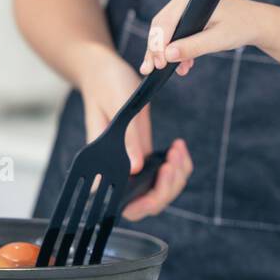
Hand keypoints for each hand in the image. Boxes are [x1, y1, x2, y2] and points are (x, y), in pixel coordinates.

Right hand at [76, 47, 192, 219]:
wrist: (105, 74)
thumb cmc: (107, 86)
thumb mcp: (119, 105)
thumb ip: (127, 138)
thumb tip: (135, 169)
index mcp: (102, 165)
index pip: (124, 204)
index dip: (149, 200)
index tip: (164, 172)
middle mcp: (117, 172)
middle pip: (149, 203)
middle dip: (169, 186)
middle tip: (175, 157)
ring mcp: (131, 167)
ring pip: (160, 191)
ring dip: (177, 175)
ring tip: (178, 148)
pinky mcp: (142, 157)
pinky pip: (165, 174)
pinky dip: (178, 164)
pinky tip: (178, 146)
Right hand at [139, 0, 269, 77]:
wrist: (257, 24)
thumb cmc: (241, 27)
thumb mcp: (218, 40)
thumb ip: (193, 47)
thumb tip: (167, 55)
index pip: (165, 22)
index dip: (158, 44)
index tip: (158, 64)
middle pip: (161, 26)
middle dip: (156, 50)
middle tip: (153, 70)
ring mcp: (185, 6)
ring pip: (166, 32)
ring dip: (165, 52)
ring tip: (165, 71)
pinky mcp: (190, 17)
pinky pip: (176, 34)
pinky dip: (176, 50)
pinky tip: (182, 66)